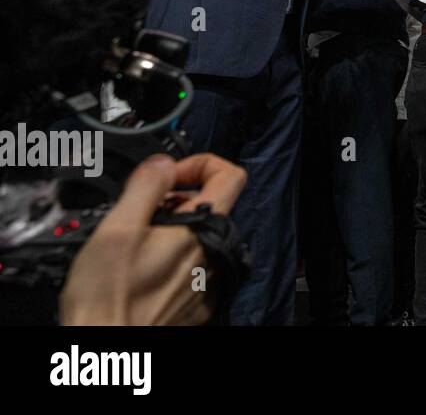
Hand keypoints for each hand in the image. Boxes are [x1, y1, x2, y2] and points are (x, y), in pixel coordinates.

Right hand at [59, 153, 245, 325]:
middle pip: (209, 206)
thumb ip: (146, 186)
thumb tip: (162, 163)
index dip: (199, 164)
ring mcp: (208, 279)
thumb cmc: (109, 298)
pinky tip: (141, 271)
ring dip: (169, 232)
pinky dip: (170, 261)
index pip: (230, 175)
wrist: (110, 348)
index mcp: (201, 229)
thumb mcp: (117, 228)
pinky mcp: (197, 301)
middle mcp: (213, 254)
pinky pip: (191, 267)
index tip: (168, 177)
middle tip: (140, 214)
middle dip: (174, 201)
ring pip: (197, 237)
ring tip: (135, 246)